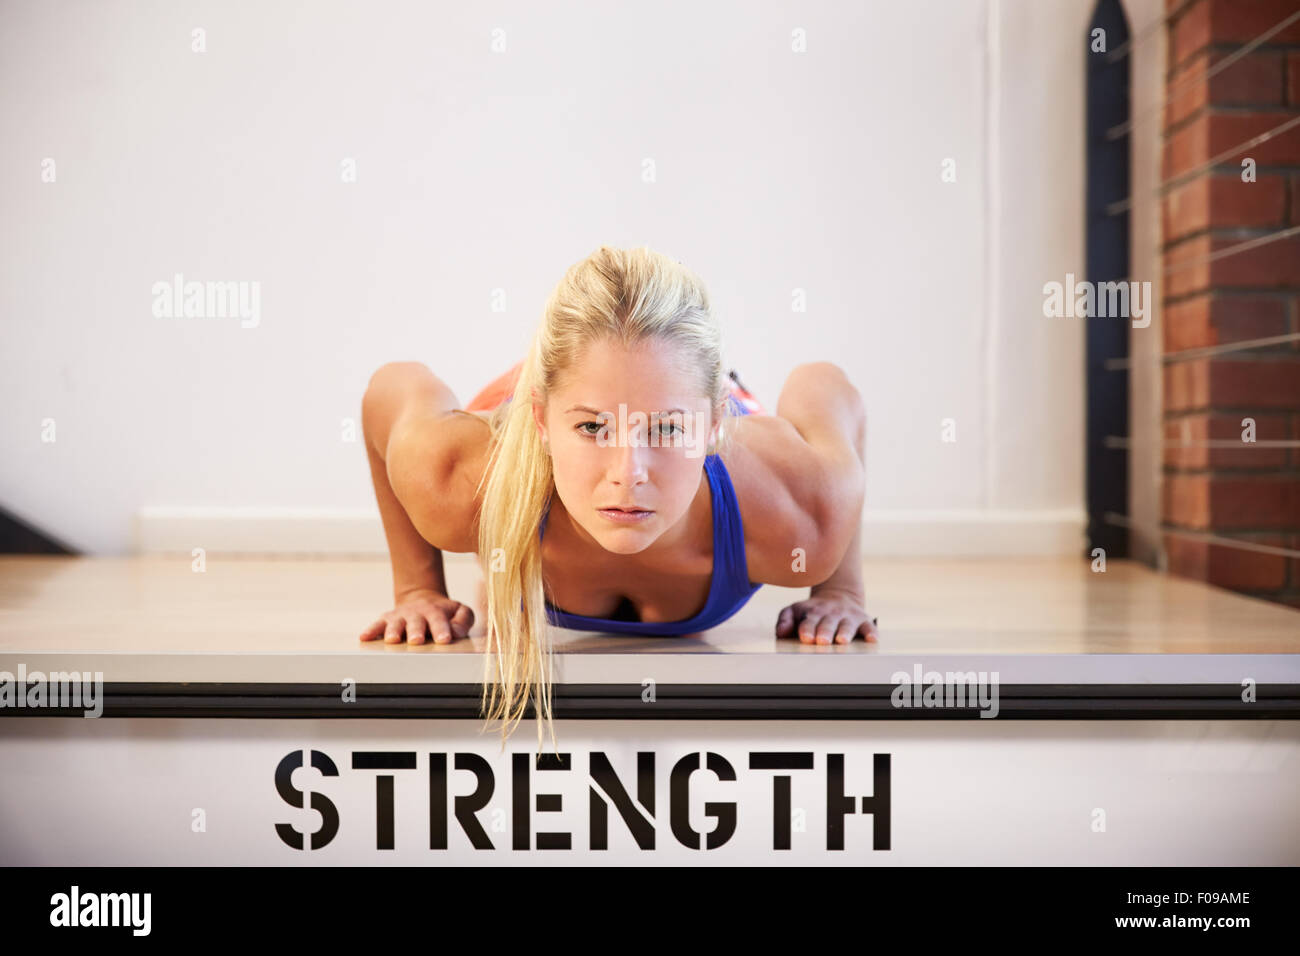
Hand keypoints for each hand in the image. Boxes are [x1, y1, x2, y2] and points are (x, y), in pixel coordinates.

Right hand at [359, 588, 474, 644]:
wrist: (423, 599)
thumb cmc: (444, 612)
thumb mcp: (460, 611)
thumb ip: (463, 620)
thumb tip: (456, 632)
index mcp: (436, 612)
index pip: (439, 621)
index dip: (442, 630)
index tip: (445, 639)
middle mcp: (417, 613)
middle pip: (416, 623)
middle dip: (416, 631)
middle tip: (417, 640)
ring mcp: (400, 617)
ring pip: (395, 623)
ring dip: (393, 631)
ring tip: (392, 640)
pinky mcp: (386, 620)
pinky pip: (377, 625)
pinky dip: (370, 631)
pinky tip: (364, 637)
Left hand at [775, 588, 878, 644]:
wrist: (838, 596)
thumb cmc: (812, 612)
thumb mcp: (795, 611)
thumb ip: (785, 620)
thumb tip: (780, 632)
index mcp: (812, 612)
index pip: (808, 621)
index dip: (807, 629)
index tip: (805, 637)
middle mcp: (831, 614)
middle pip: (827, 623)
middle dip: (824, 632)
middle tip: (821, 641)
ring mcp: (848, 616)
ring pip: (847, 625)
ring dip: (844, 632)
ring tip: (841, 641)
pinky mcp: (863, 620)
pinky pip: (869, 626)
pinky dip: (871, 632)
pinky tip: (872, 639)